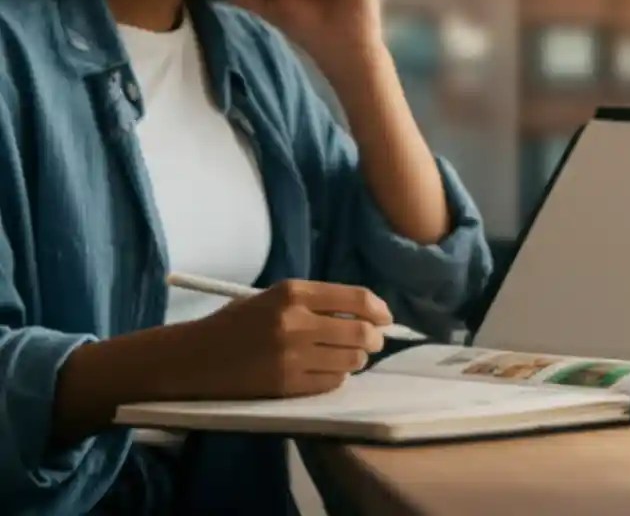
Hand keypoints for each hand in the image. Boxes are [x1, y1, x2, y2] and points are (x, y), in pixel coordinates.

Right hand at [181, 280, 392, 398]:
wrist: (193, 357)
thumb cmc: (236, 324)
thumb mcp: (275, 299)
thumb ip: (317, 303)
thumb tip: (367, 313)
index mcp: (293, 293)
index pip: (357, 299)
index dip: (380, 310)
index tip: (386, 318)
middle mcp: (295, 322)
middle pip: (361, 332)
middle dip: (375, 338)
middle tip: (373, 341)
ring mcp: (291, 356)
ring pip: (351, 360)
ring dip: (357, 359)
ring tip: (348, 356)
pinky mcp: (286, 385)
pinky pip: (332, 382)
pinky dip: (337, 377)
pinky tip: (327, 372)